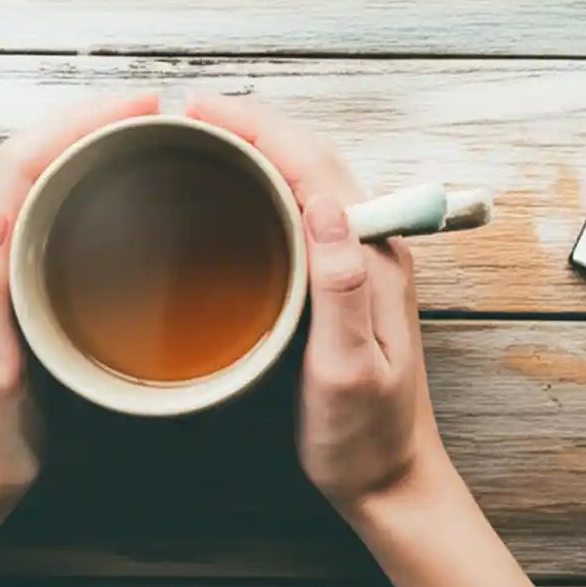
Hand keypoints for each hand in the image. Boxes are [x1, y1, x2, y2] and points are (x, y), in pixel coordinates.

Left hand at [0, 93, 159, 503]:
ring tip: (138, 130)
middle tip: (150, 109)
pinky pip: (33, 207)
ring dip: (80, 142)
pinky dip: (74, 178)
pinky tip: (109, 181)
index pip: (12, 165)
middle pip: (22, 157)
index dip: (74, 125)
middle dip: (84, 120)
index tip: (134, 108)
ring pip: (28, 177)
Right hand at [186, 92, 554, 586]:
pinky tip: (241, 190)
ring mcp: (362, 262)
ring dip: (265, 147)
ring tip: (211, 134)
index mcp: (375, 258)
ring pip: (311, 180)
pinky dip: (271, 184)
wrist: (390, 477)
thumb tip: (321, 202)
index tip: (205, 109)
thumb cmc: (364, 435)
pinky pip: (307, 212)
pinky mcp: (346, 281)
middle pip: (315, 160)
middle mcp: (374, 247)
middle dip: (258, 124)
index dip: (261, 128)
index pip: (317, 166)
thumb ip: (341, 286)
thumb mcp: (346, 370)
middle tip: (195, 112)